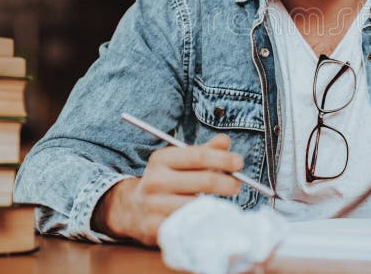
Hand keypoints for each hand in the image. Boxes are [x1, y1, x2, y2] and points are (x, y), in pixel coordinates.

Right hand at [92, 133, 243, 245]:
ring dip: (218, 204)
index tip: (239, 163)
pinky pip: (189, 225)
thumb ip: (203, 151)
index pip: (199, 156)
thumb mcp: (178, 161)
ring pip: (200, 204)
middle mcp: (156, 181)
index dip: (223, 159)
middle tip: (237, 185)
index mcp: (162, 159)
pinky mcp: (156, 229)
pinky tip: (210, 219)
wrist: (131, 210)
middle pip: (204, 180)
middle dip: (228, 182)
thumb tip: (225, 141)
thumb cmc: (164, 182)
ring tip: (224, 203)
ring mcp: (154, 206)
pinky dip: (203, 222)